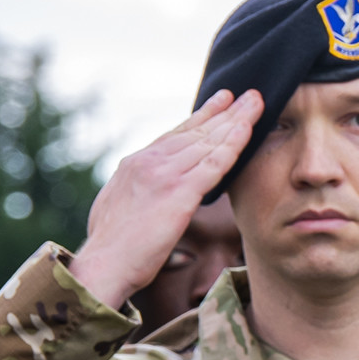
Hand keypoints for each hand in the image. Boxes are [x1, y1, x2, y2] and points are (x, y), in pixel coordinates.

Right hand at [66, 89, 263, 310]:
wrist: (102, 264)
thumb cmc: (112, 245)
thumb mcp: (120, 205)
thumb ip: (139, 190)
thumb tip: (149, 192)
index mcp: (135, 164)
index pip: (175, 135)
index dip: (202, 117)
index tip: (220, 102)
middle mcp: (148, 162)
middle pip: (195, 132)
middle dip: (225, 112)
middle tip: (248, 95)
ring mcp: (163, 175)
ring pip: (207, 142)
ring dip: (235, 121)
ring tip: (256, 103)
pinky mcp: (178, 193)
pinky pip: (213, 163)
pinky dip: (233, 144)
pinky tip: (248, 130)